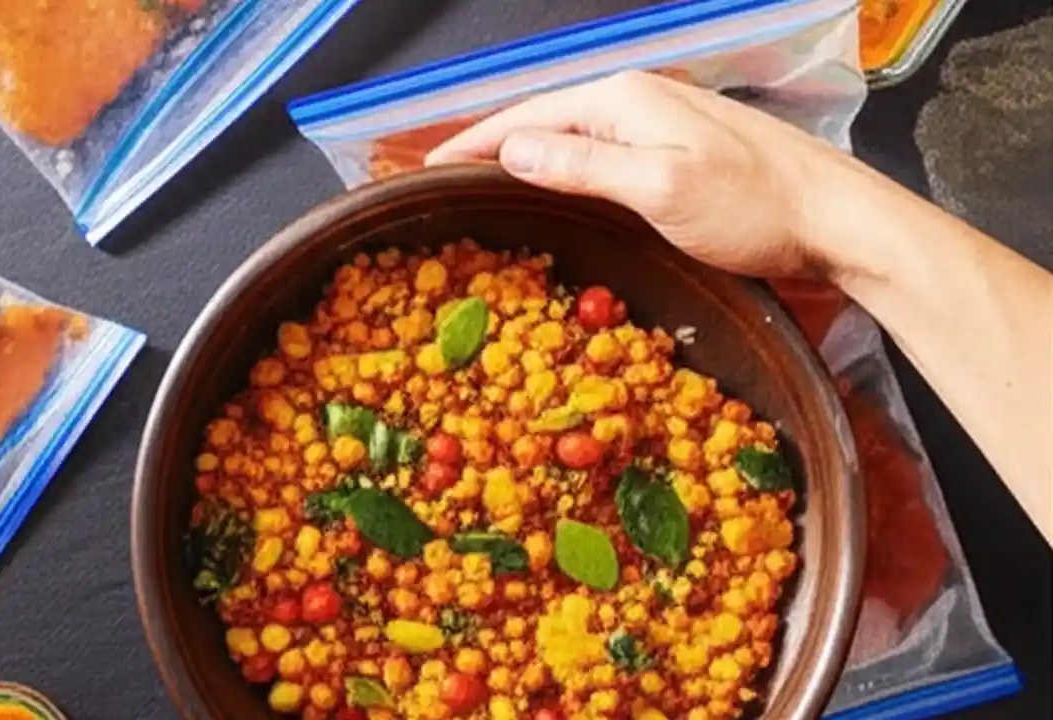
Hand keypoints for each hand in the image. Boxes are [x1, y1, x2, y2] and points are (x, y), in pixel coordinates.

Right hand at [426, 71, 866, 279]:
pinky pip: (600, 151)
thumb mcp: (663, 187)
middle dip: (492, 145)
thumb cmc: (754, 206)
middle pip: (545, 118)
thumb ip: (585, 164)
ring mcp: (660, 122)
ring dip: (527, 156)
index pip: (527, 113)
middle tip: (447, 182)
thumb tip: (512, 148)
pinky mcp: (677, 149)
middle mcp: (637, 99)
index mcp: (624, 99)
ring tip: (487, 188)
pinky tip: (557, 190)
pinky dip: (564, 167)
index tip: (427, 168)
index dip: (473, 141)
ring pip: (573, 135)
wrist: (834, 217)